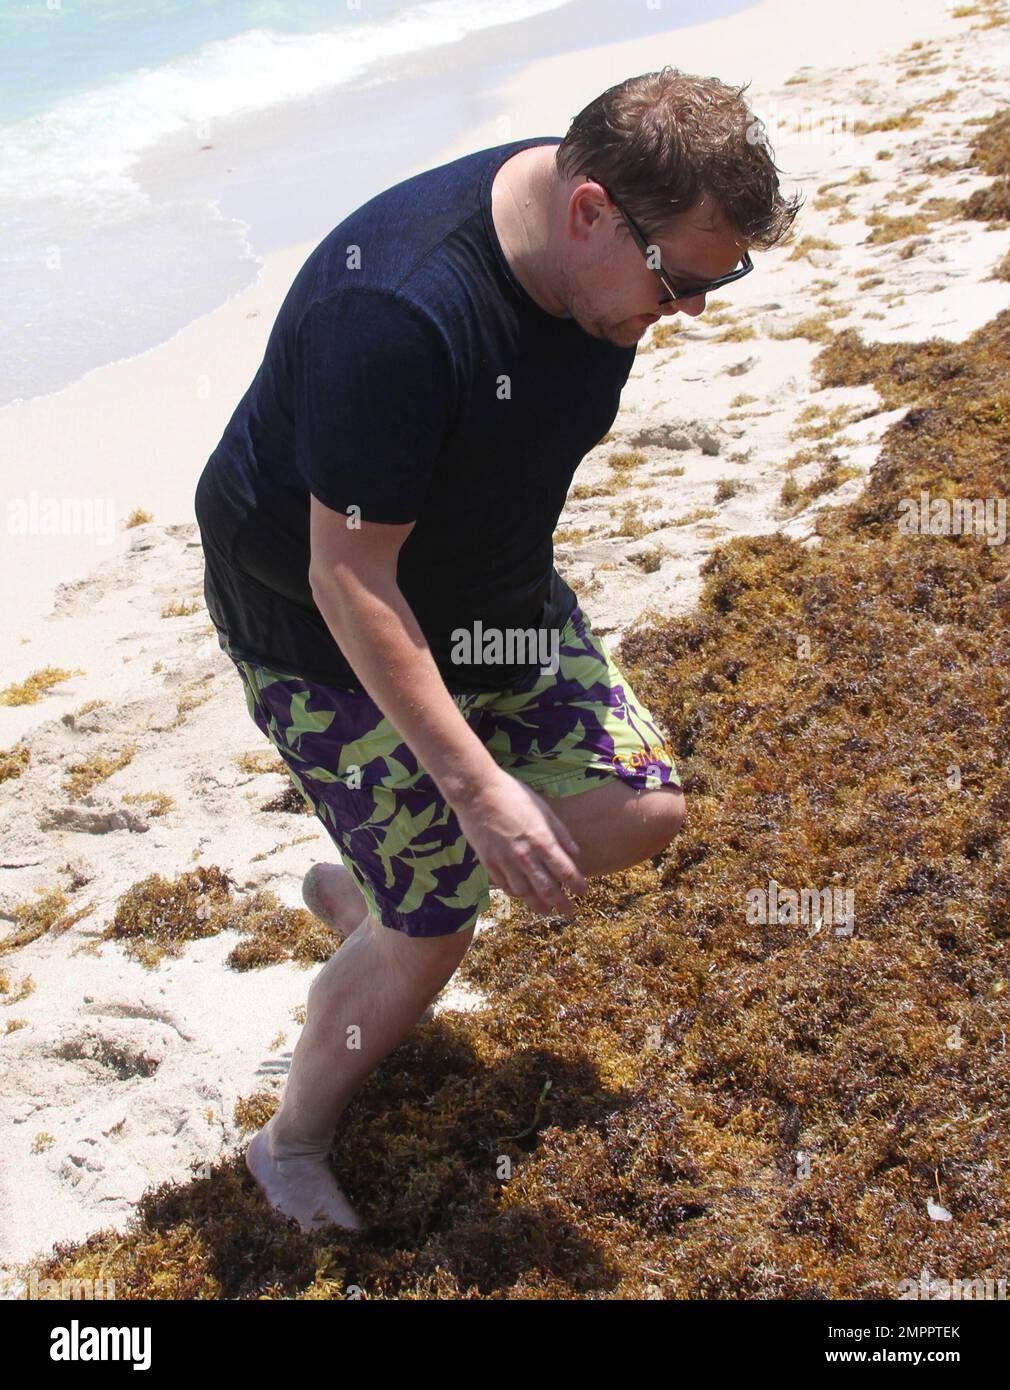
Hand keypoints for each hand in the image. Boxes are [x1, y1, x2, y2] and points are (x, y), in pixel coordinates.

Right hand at [452, 770, 587, 916]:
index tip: (583, 892)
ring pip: (524, 893)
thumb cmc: (512, 794)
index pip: (565, 871)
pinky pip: (504, 885)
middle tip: (569, 911)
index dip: (577, 885)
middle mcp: (525, 856)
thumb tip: (575, 853)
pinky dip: (515, 893)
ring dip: (538, 905)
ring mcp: (505, 861)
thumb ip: (560, 833)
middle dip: (561, 904)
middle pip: (547, 889)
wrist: (476, 792)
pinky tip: (521, 895)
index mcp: (542, 841)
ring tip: (545, 910)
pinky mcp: (488, 862)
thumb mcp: (543, 808)